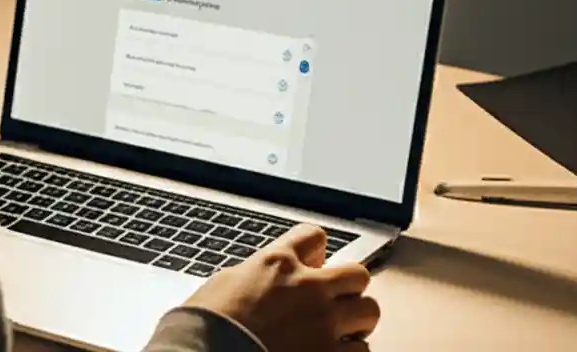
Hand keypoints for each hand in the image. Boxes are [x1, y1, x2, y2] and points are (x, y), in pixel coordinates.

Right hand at [181, 224, 379, 350]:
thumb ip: (259, 275)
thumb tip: (267, 278)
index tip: (314, 261)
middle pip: (356, 273)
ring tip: (340, 331)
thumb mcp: (227, 282)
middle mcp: (308, 288)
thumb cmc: (207, 323)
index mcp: (278, 263)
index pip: (313, 236)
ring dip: (355, 321)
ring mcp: (324, 324)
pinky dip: (350, 351)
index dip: (315, 249)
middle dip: (348, 286)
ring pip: (369, 311)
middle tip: (335, 300)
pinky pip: (362, 349)